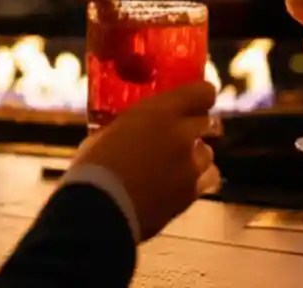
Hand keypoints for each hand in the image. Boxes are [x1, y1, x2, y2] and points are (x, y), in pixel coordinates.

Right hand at [68, 82, 218, 240]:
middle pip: (206, 123)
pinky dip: (198, 179)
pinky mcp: (190, 194)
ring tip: (178, 162)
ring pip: (208, 153)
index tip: (195, 100)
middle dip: (194, 127)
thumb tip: (132, 128)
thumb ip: (131, 126)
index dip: (201, 95)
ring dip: (196, 154)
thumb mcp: (109, 131)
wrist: (100, 209)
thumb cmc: (94, 167)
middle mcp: (182, 136)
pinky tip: (183, 182)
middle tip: (178, 134)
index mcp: (160, 113)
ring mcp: (190, 166)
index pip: (203, 92)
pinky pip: (207, 180)